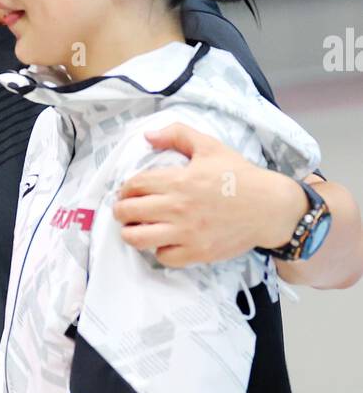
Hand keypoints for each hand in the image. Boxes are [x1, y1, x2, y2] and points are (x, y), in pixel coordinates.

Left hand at [113, 123, 308, 267]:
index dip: (125, 188)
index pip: (133, 185)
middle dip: (122, 210)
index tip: (129, 191)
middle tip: (128, 210)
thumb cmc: (240, 175)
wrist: (269, 206)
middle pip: (128, 212)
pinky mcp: (196, 252)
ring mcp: (186, 233)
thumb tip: (148, 135)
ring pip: (137, 239)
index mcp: (178, 180)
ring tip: (137, 228)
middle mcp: (177, 207)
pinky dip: (159, 250)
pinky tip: (164, 241)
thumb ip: (178, 135)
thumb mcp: (210, 146)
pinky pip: (163, 257)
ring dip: (131, 233)